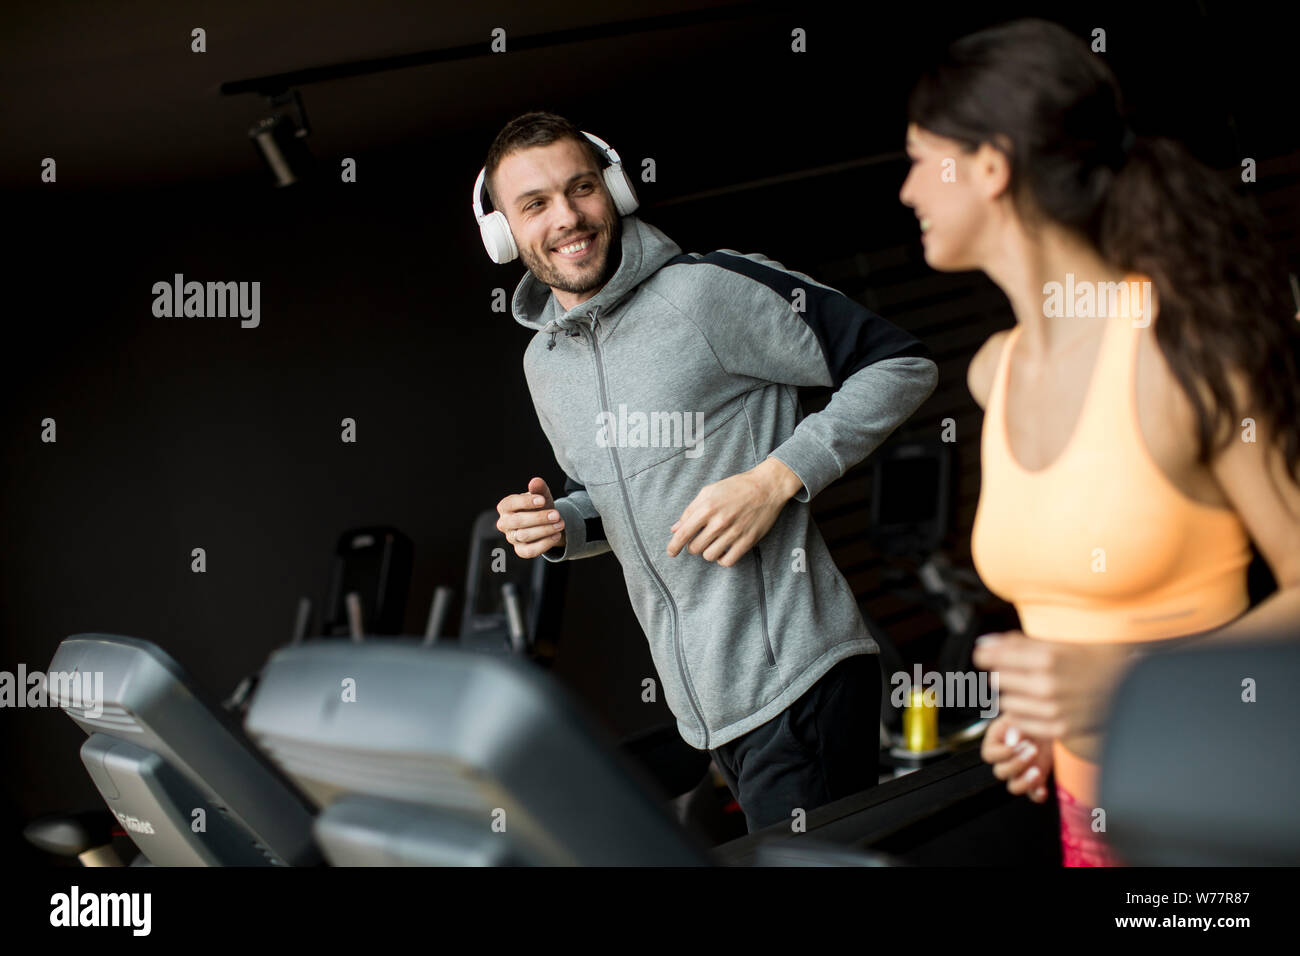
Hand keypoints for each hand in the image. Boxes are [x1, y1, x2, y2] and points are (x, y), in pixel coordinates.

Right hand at [495, 476, 564, 558]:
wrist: (547, 522)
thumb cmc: (540, 507)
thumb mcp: (542, 496)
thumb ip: (538, 489)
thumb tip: (535, 481)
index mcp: (505, 507)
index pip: (510, 504)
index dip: (526, 502)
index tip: (542, 500)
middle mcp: (504, 523)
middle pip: (517, 521)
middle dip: (538, 518)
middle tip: (556, 515)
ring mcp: (511, 538)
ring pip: (524, 536)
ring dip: (545, 530)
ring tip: (560, 524)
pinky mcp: (520, 550)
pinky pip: (530, 551)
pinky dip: (544, 544)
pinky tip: (556, 535)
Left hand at [666, 458, 801, 565]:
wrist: (766, 486)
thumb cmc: (736, 487)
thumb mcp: (709, 491)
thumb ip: (690, 510)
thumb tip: (675, 529)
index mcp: (707, 507)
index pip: (683, 534)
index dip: (673, 546)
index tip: (671, 552)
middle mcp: (719, 522)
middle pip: (695, 548)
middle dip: (693, 546)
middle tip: (699, 539)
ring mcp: (734, 533)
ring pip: (709, 556)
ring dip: (707, 552)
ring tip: (713, 543)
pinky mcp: (747, 541)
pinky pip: (728, 561)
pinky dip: (722, 559)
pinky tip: (723, 551)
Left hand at [973, 630, 1134, 739]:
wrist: (1126, 687)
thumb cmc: (1089, 662)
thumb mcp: (1056, 644)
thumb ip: (1016, 643)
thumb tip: (983, 643)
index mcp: (1046, 657)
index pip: (995, 657)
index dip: (985, 656)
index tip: (983, 656)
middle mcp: (1047, 684)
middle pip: (998, 680)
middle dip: (1003, 675)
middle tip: (1017, 673)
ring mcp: (1052, 709)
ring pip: (1005, 703)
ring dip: (1013, 697)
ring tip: (1031, 691)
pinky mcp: (1058, 729)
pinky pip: (1020, 723)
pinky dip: (1023, 715)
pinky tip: (1037, 707)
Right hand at [981, 715, 1052, 802]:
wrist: (1055, 721)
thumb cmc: (1036, 714)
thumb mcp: (1024, 713)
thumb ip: (1016, 723)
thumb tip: (1012, 739)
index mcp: (997, 742)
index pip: (990, 755)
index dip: (1001, 753)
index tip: (1014, 746)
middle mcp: (1007, 760)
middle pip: (1001, 772)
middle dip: (1017, 764)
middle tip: (1033, 750)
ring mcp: (1021, 772)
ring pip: (1013, 787)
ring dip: (1024, 782)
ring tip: (1037, 771)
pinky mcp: (1036, 781)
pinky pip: (1033, 795)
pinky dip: (1038, 794)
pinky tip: (1044, 789)